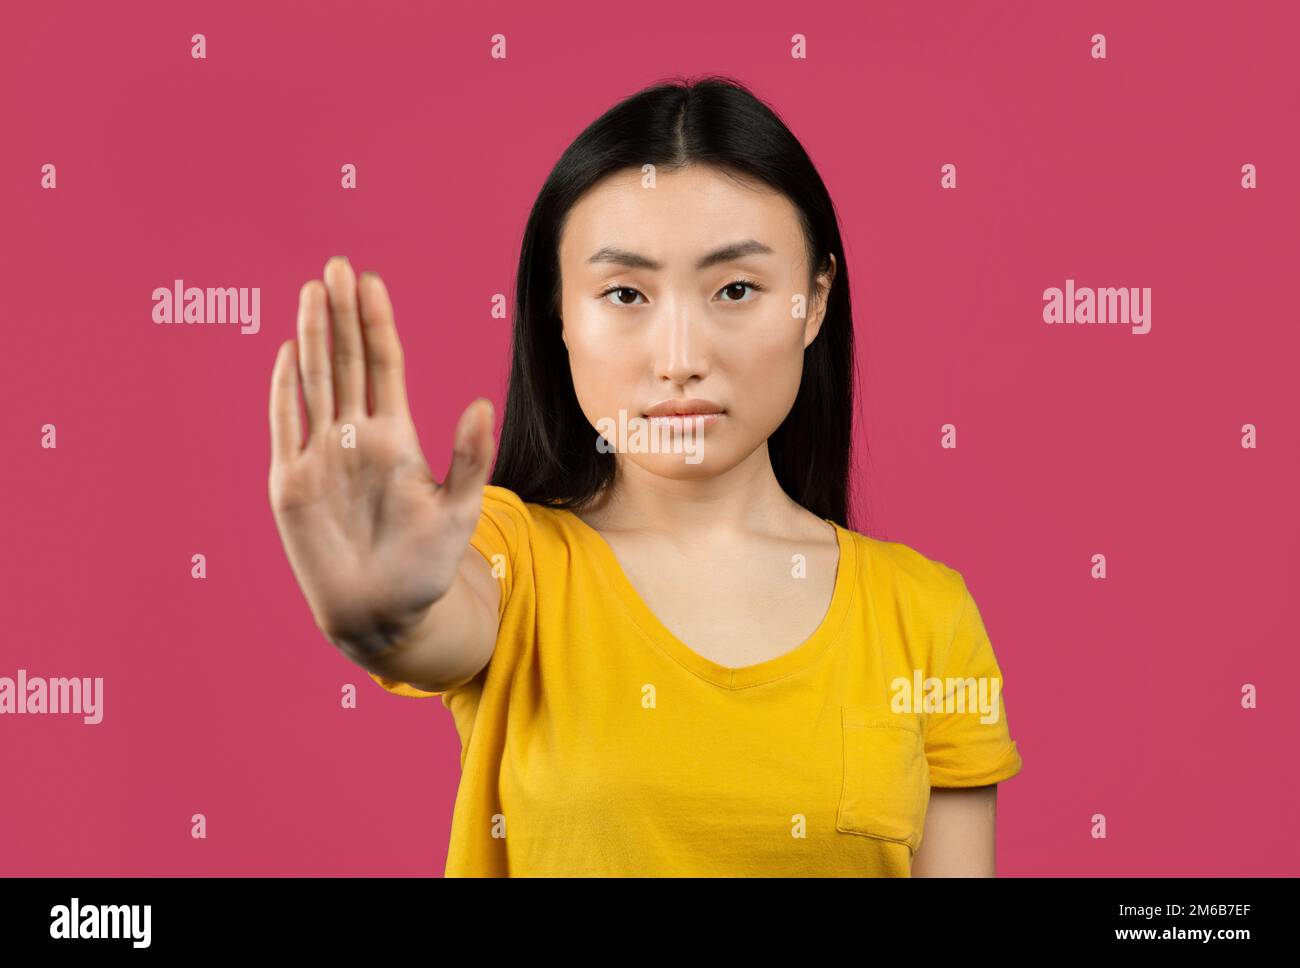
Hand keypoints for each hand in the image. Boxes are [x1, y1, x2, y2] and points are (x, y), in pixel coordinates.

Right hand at [267, 256, 494, 652]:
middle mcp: (354, 437)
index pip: (383, 365)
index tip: (373, 281)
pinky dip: (285, 391)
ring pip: (314, 383)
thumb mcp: (457, 511)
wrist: (382, 614)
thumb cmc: (424, 566)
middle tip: (337, 265)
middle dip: (340, 313)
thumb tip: (480, 403)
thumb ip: (469, 457)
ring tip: (312, 291)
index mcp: (394, 436)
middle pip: (344, 361)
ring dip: (311, 337)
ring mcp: (320, 456)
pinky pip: (285, 427)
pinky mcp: (292, 483)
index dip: (376, 324)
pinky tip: (286, 353)